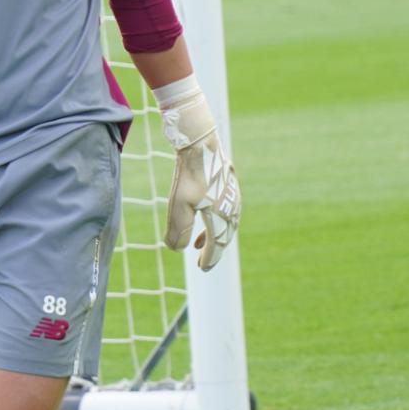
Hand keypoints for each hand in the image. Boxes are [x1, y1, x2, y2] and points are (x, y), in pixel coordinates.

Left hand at [155, 76, 240, 270]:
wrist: (201, 140)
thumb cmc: (190, 174)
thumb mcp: (179, 205)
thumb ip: (178, 230)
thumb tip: (176, 249)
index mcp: (223, 216)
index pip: (218, 244)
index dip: (210, 258)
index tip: (202, 269)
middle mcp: (232, 207)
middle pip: (225, 234)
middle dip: (214, 248)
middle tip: (203, 260)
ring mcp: (232, 192)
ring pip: (225, 219)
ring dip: (212, 233)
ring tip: (197, 241)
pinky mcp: (227, 180)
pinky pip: (223, 205)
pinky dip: (214, 216)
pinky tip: (202, 212)